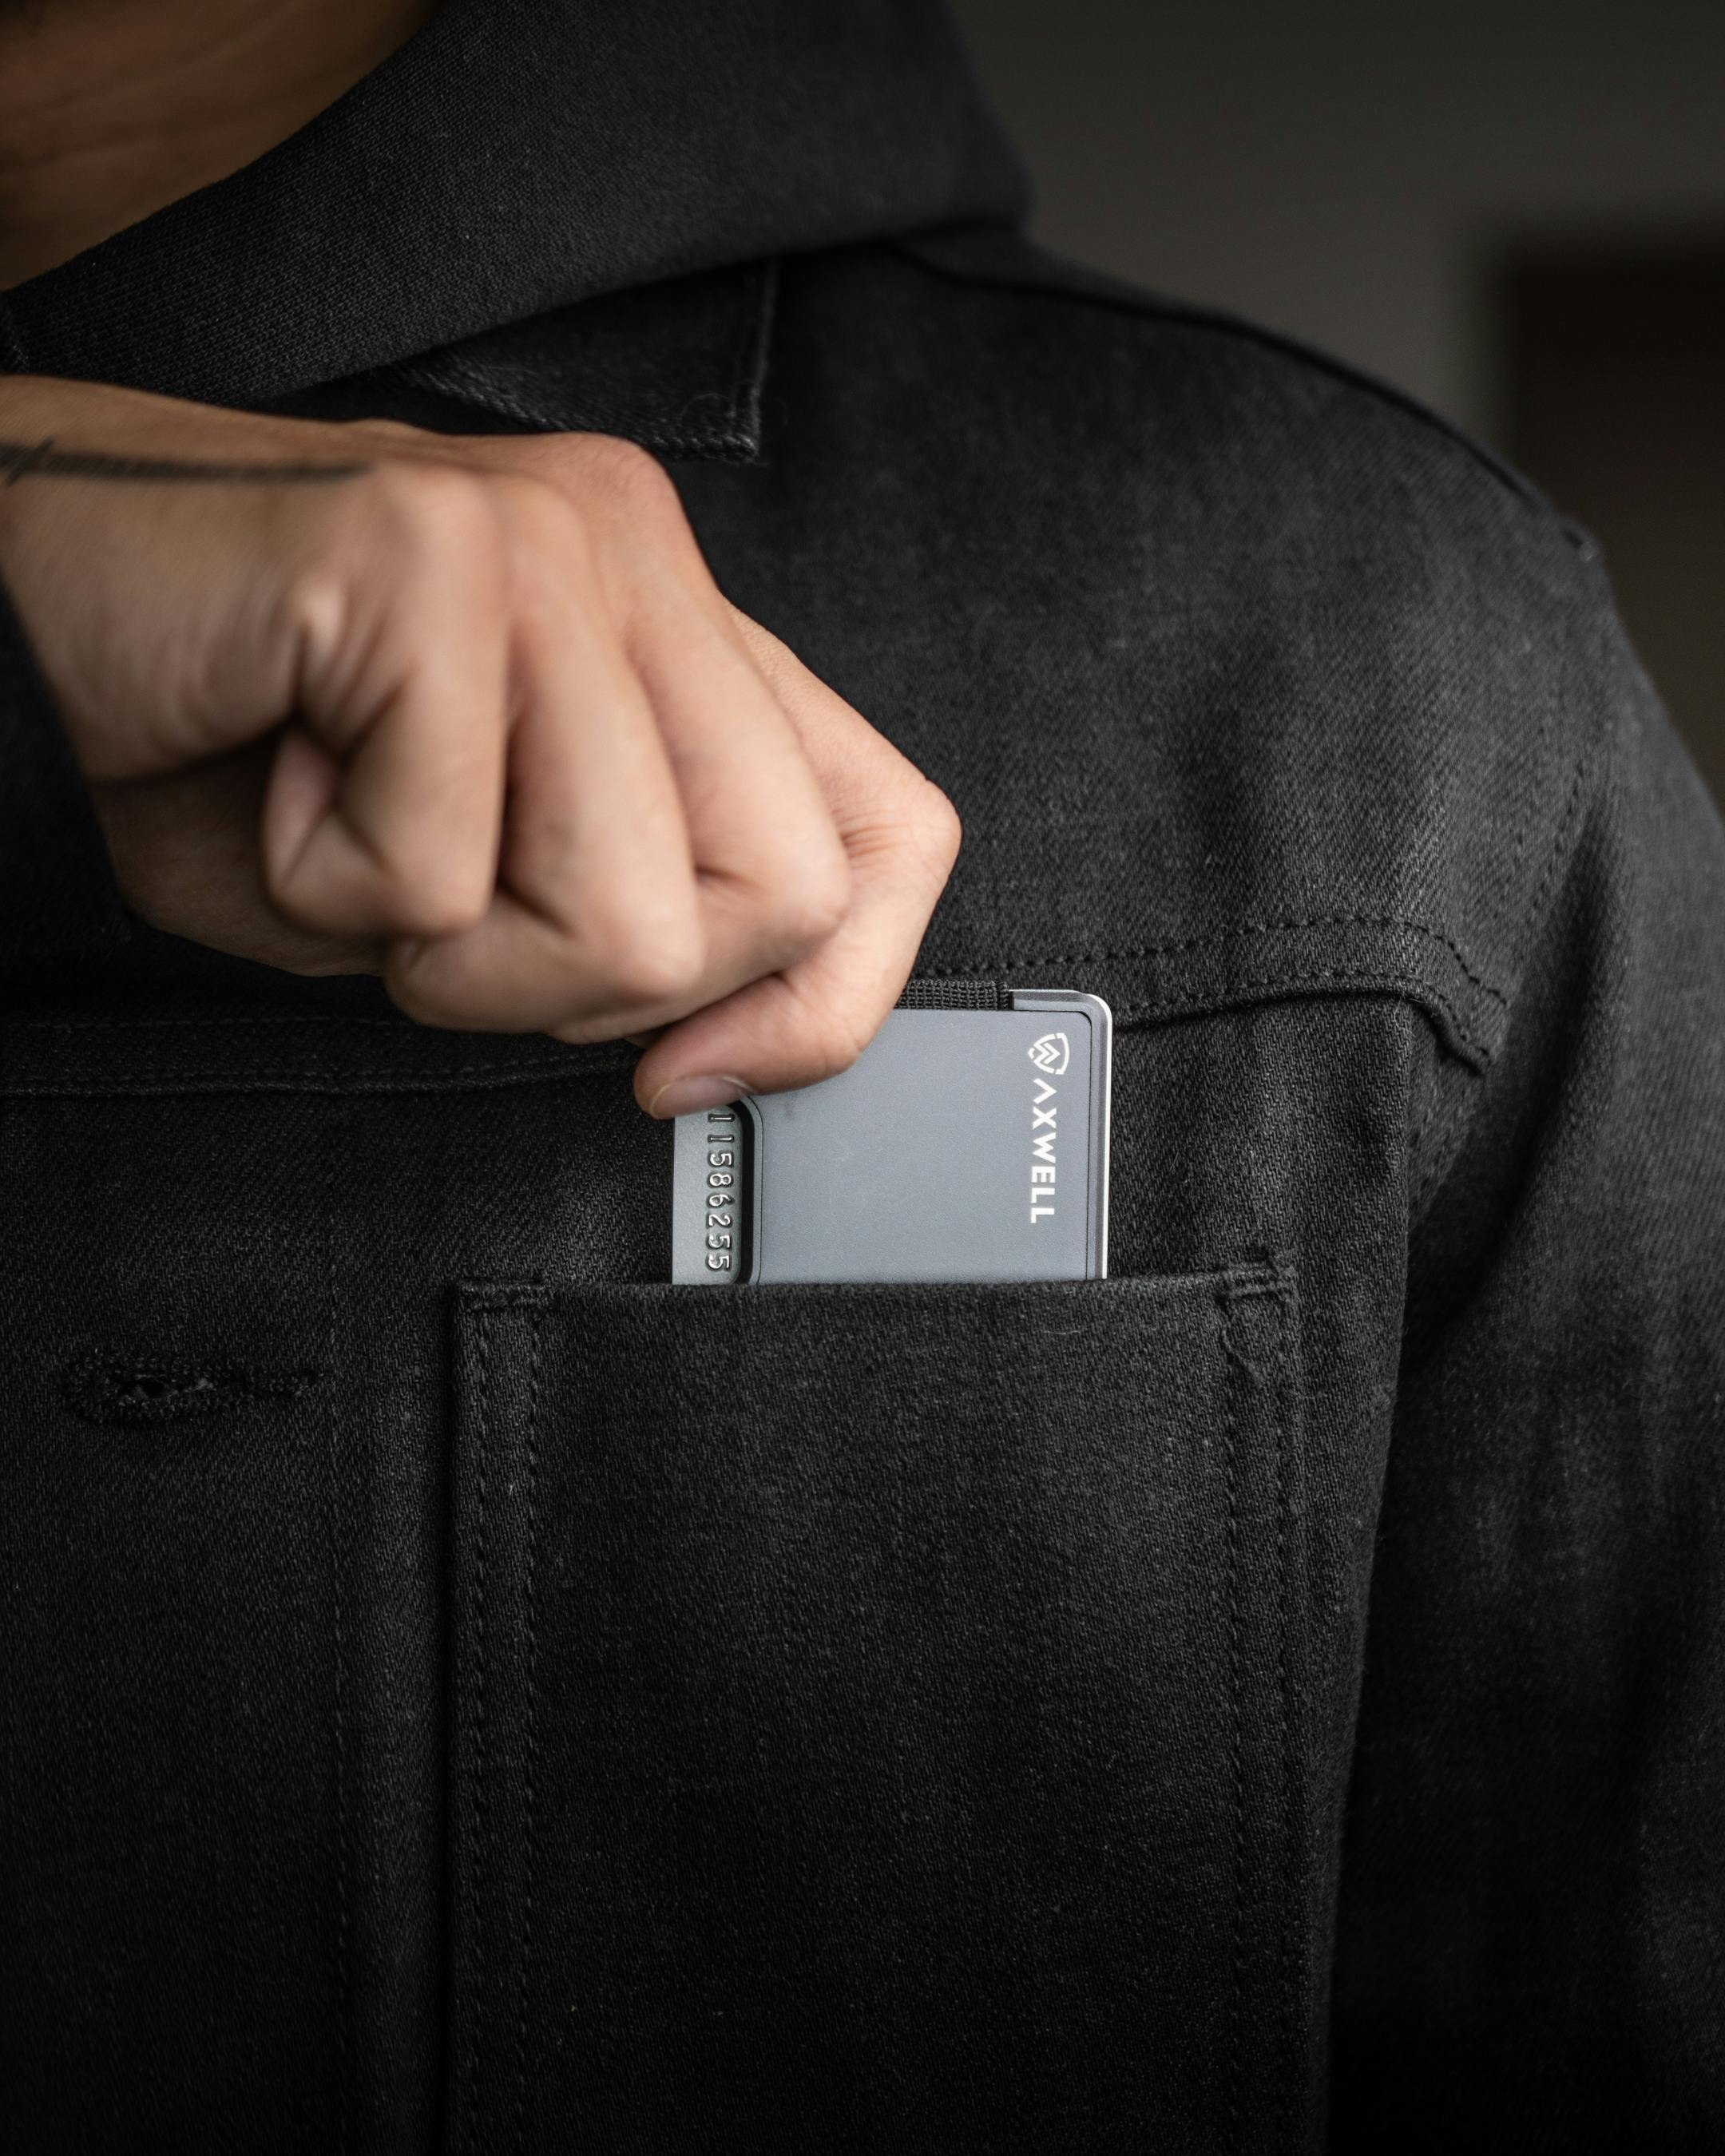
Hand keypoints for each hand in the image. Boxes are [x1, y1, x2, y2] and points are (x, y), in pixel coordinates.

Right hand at [0, 376, 959, 1111]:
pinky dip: (328, 892)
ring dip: (454, 954)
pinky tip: (276, 780)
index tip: (690, 1070)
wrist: (21, 617)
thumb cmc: (236, 751)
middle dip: (596, 984)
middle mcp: (639, 557)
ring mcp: (546, 542)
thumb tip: (738, 1036)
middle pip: (786, 898)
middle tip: (444, 907)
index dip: (829, 1002)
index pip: (894, 835)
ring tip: (348, 834)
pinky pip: (441, 870)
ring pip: (635, 918)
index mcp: (677, 628)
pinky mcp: (425, 553)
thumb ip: (634, 912)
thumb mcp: (481, 874)